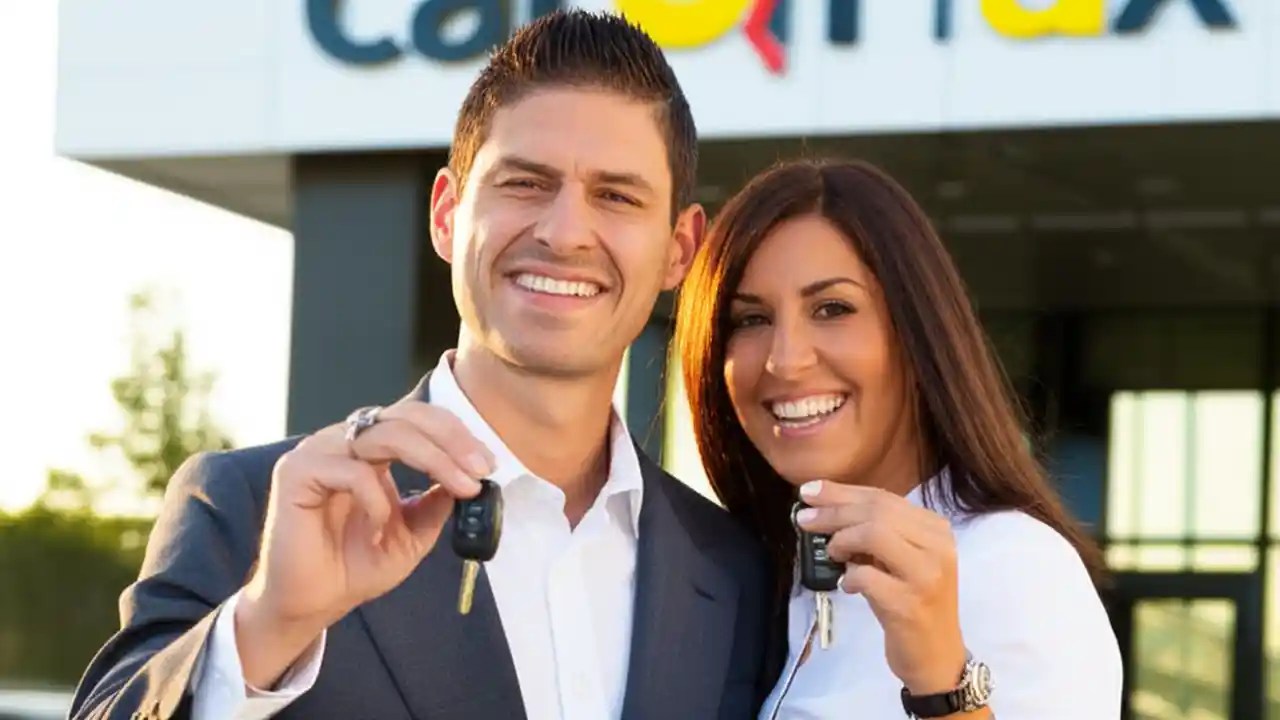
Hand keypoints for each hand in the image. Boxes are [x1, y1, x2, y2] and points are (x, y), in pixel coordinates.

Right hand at [235, 398, 495, 686]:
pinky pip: (352, 470)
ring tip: (458, 488)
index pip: (417, 420)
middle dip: (451, 440)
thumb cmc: (355, 565)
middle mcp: (345, 441)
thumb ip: (437, 504)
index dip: (455, 435)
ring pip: (385, 433)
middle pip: (405, 416)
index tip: (487, 465)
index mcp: (371, 448)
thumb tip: (471, 478)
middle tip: (479, 469)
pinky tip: (381, 527)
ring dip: (432, 459)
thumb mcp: (413, 535)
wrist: (312, 603)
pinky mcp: (296, 472)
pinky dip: (377, 497)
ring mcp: (319, 452)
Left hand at [796, 480, 965, 694]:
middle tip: (804, 520)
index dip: (841, 492)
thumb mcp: (897, 560)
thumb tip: (822, 504)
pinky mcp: (909, 604)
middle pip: (876, 511)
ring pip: (875, 533)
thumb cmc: (909, 602)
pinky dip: (849, 577)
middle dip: (833, 512)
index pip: (883, 498)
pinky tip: (847, 584)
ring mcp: (926, 575)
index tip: (809, 492)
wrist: (935, 655)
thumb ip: (872, 530)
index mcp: (935, 529)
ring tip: (834, 554)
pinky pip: (867, 576)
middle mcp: (937, 546)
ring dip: (842, 540)